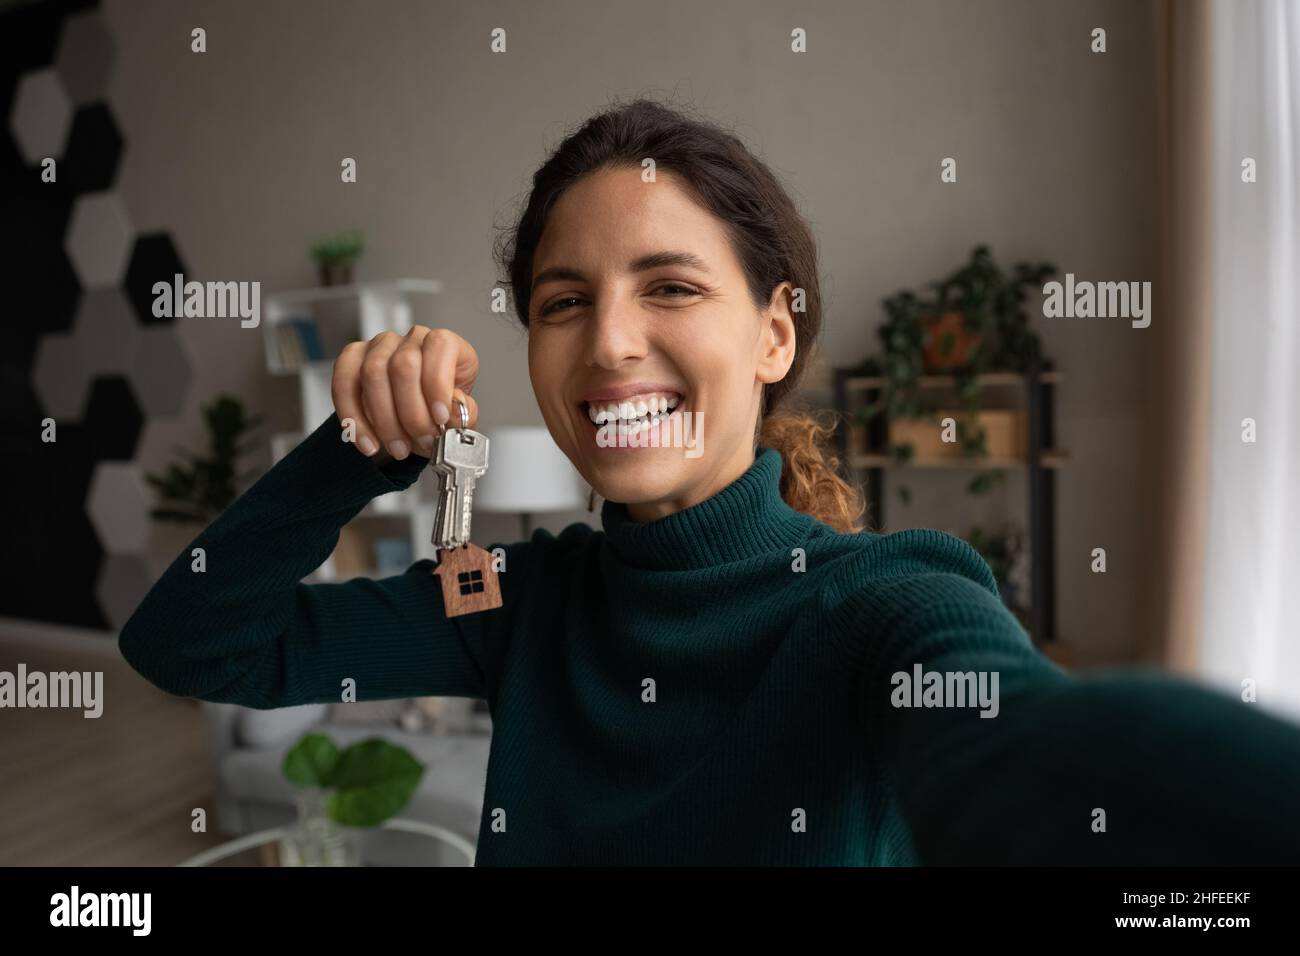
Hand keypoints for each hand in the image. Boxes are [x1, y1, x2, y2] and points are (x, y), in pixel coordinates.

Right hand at [331, 325, 479, 460]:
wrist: (414, 425)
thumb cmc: (437, 415)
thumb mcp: (458, 418)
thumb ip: (461, 414)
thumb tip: (453, 409)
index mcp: (446, 346)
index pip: (440, 345)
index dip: (438, 383)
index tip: (440, 418)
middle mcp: (412, 339)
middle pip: (404, 365)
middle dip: (412, 412)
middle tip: (422, 440)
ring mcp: (380, 346)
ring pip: (373, 373)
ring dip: (385, 420)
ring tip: (399, 448)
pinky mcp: (352, 359)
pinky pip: (344, 383)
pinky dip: (354, 418)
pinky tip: (368, 442)